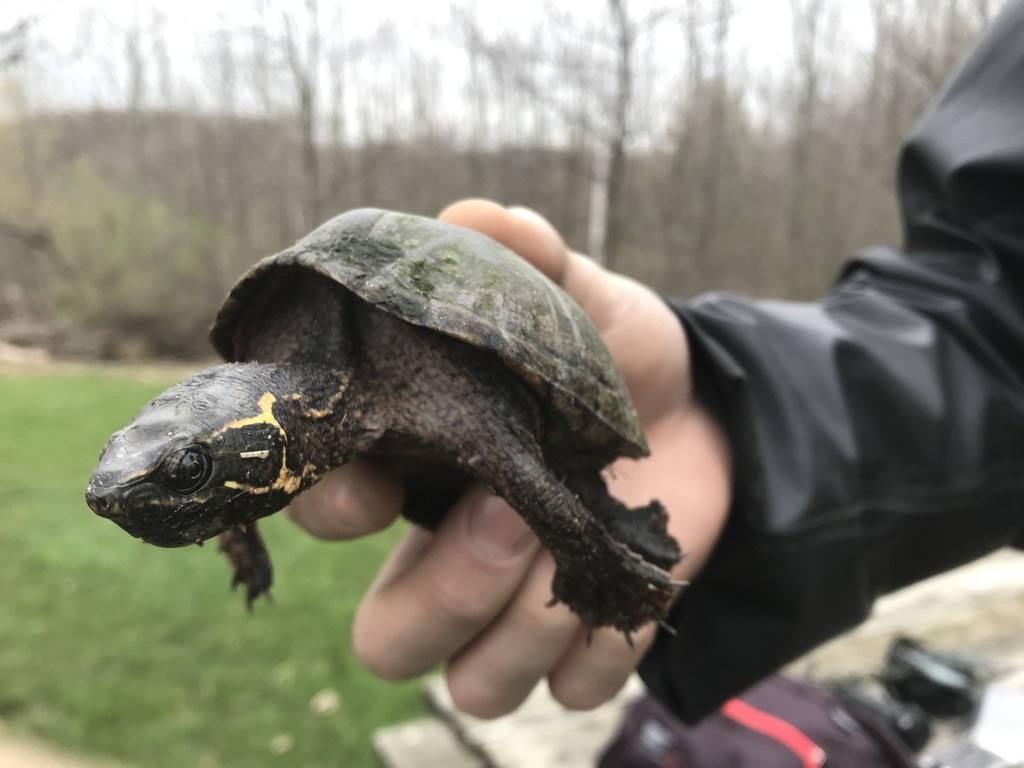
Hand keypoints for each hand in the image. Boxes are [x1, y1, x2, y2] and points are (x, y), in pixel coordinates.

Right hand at [287, 200, 731, 716]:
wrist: (714, 415)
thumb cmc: (623, 356)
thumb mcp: (582, 300)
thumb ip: (529, 260)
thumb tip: (473, 217)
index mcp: (422, 467)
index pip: (328, 509)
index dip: (331, 507)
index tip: (377, 482)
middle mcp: (448, 552)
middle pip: (387, 637)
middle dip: (443, 589)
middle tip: (506, 514)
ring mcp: (511, 611)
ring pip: (468, 682)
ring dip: (523, 623)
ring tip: (579, 538)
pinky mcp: (581, 647)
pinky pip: (562, 695)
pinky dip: (595, 650)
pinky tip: (624, 585)